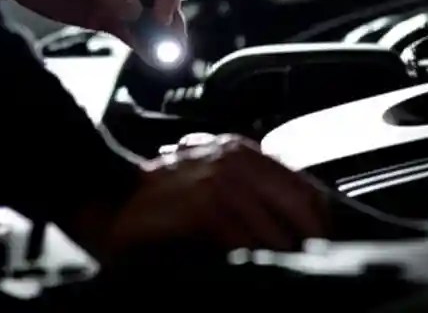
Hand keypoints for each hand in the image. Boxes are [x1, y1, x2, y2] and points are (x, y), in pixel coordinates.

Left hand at [0, 0, 186, 53]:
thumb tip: (135, 11)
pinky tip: (147, 54)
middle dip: (168, 20)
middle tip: (173, 45)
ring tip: (164, 56)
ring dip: (156, 35)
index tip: (160, 20)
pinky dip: (137, 40)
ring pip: (145, 16)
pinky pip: (126, 27)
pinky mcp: (99, 11)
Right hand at [70, 135, 331, 259]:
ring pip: (276, 229)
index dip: (321, 224)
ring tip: (284, 276)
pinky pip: (244, 241)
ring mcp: (220, 183)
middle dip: (309, 243)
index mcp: (242, 152)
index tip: (322, 249)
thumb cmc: (156, 198)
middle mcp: (236, 161)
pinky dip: (254, 260)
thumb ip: (249, 192)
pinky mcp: (202, 207)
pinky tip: (253, 273)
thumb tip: (294, 226)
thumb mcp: (209, 181)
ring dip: (284, 257)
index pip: (306, 189)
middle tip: (309, 268)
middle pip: (301, 208)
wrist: (105, 197)